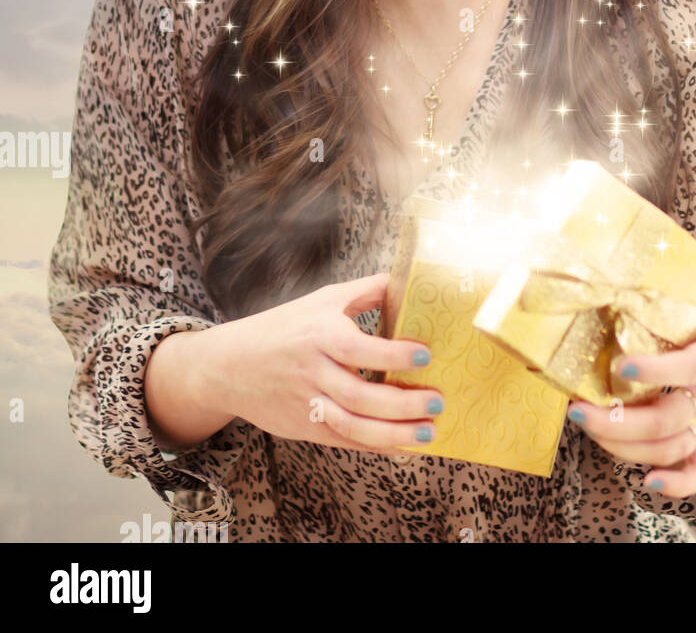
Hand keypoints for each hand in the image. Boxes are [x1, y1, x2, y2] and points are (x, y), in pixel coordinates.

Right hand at [202, 271, 443, 454]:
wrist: (228, 366)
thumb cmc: (285, 327)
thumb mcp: (322, 300)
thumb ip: (366, 291)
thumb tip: (409, 278)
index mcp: (319, 335)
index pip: (358, 348)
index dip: (393, 354)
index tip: (426, 354)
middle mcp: (312, 372)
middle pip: (359, 395)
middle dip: (402, 403)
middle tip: (438, 402)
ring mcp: (307, 404)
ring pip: (352, 426)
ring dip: (394, 434)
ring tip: (429, 432)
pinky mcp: (304, 428)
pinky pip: (344, 442)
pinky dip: (374, 446)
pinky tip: (402, 446)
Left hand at [566, 224, 695, 497]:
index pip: (692, 367)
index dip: (657, 371)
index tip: (620, 365)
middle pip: (671, 421)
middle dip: (621, 422)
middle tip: (578, 409)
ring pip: (673, 450)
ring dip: (628, 449)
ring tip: (589, 430)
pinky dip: (674, 486)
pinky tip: (645, 482)